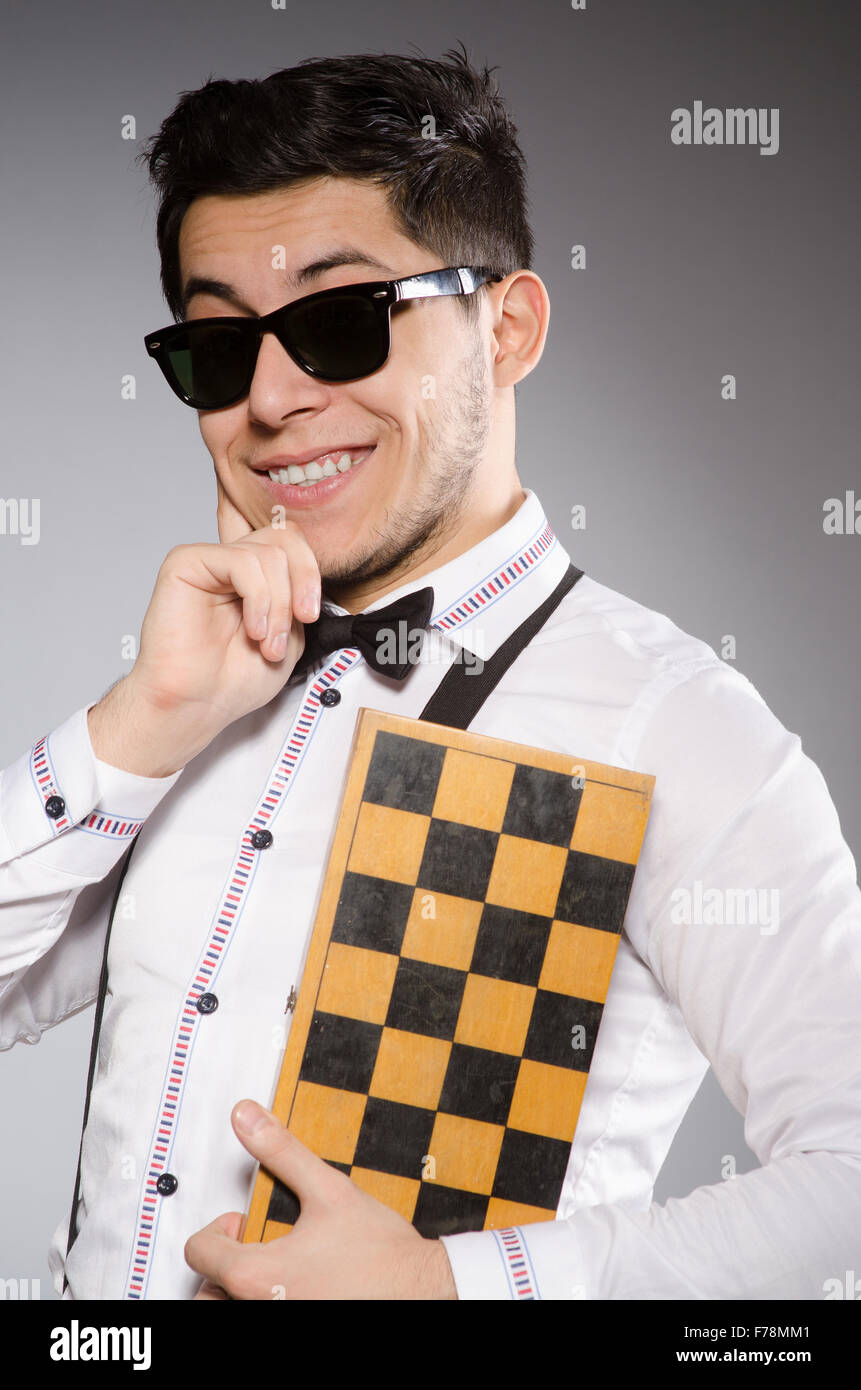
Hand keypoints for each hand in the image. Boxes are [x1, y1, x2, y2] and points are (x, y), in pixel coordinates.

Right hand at [88, 478, 320, 774]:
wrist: (198, 704)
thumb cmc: (235, 678)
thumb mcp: (292, 632)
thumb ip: (297, 591)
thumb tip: (301, 553)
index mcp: (255, 574)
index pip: (289, 538)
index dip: (309, 570)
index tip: (309, 615)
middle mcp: (232, 561)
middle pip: (285, 537)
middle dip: (303, 584)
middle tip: (301, 622)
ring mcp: (209, 560)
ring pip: (270, 554)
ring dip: (279, 604)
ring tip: (267, 642)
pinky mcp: (186, 562)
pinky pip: (242, 562)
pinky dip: (258, 598)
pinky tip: (253, 629)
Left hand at [185, 1100, 458, 1300]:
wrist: (422, 1292)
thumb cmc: (381, 1255)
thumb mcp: (329, 1190)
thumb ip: (282, 1152)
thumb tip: (248, 1119)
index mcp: (258, 1276)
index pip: (200, 1252)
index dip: (217, 1229)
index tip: (241, 1223)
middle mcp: (261, 1309)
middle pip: (205, 1293)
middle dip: (222, 1267)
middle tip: (253, 1251)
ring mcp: (280, 1323)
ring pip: (228, 1311)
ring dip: (237, 1291)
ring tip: (270, 1274)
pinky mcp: (299, 1331)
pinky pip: (261, 1319)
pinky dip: (267, 1303)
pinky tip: (297, 1289)